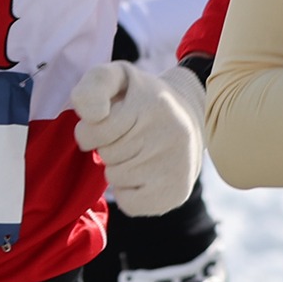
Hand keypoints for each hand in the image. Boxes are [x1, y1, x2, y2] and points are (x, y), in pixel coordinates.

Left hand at [71, 61, 205, 215]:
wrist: (191, 118)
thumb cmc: (140, 99)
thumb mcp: (116, 78)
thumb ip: (93, 88)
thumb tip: (92, 116)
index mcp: (150, 101)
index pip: (91, 131)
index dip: (92, 130)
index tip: (108, 120)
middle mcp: (168, 131)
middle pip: (105, 155)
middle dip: (109, 146)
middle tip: (130, 134)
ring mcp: (175, 163)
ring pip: (115, 178)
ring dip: (119, 167)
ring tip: (140, 151)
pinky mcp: (177, 191)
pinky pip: (129, 204)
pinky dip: (128, 192)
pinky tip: (144, 174)